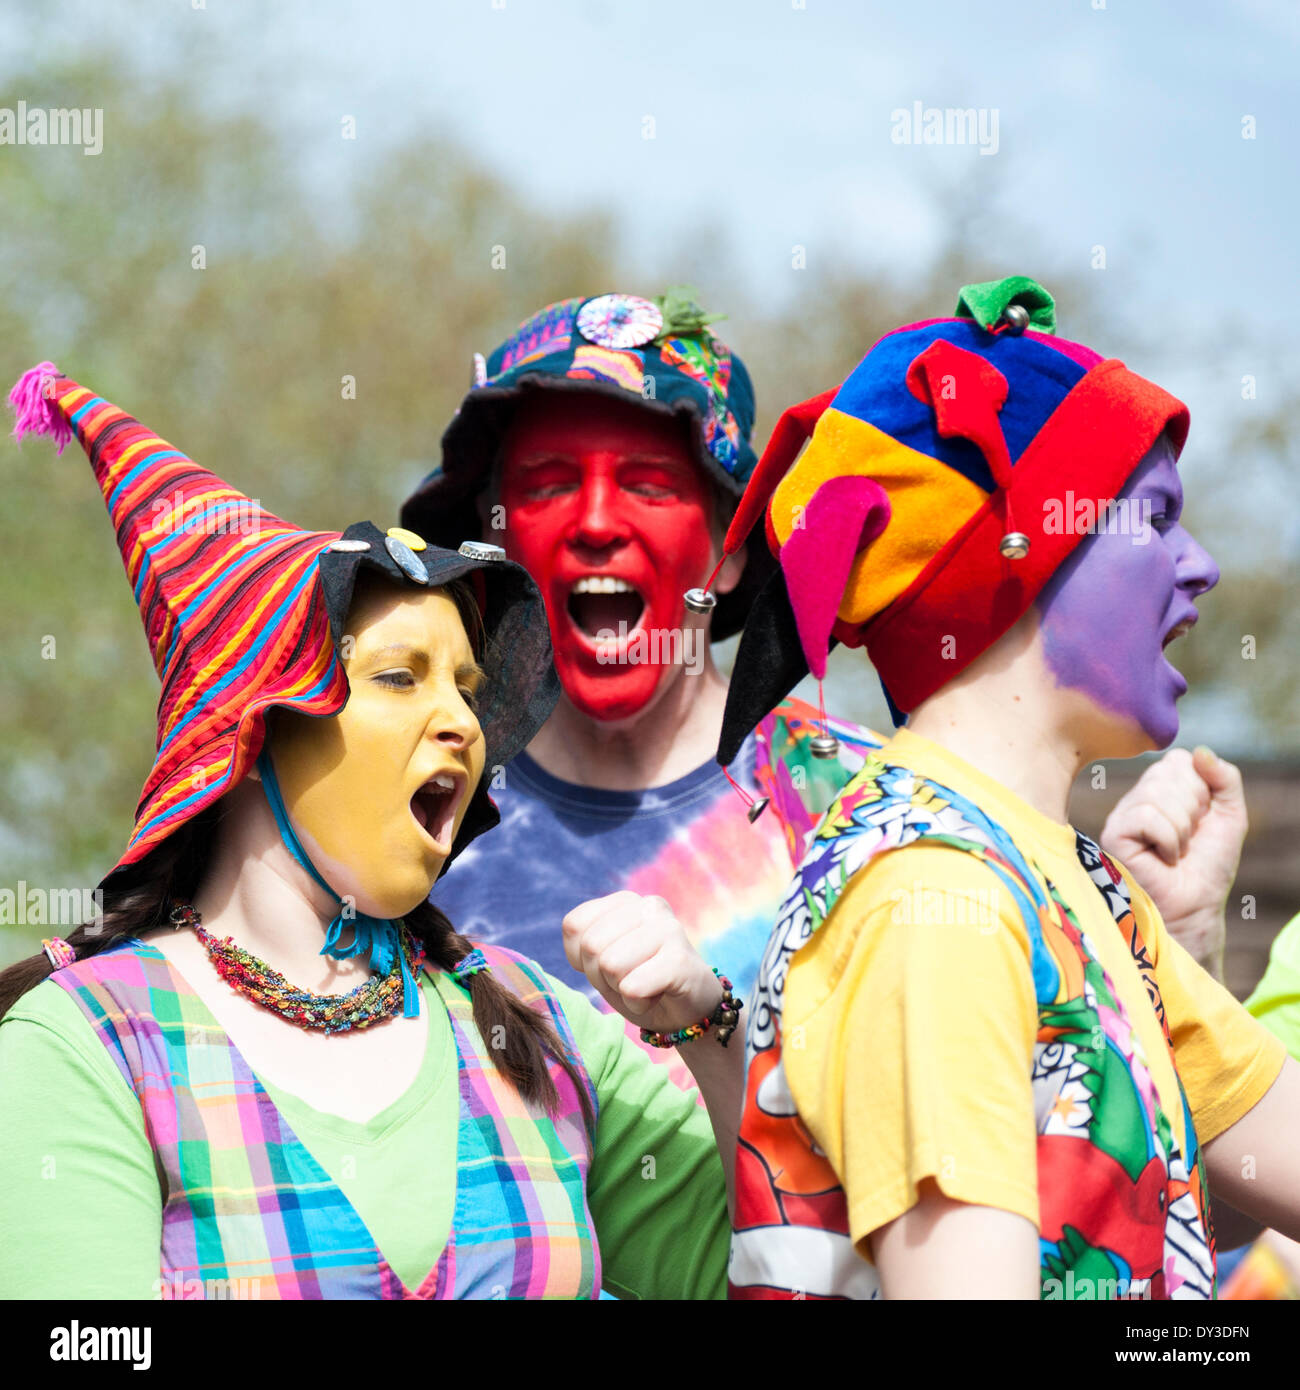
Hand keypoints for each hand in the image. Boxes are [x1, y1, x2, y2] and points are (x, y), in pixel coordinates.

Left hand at [562, 891, 723, 1036]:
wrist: (688, 1011)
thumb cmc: (641, 983)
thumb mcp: (602, 960)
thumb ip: (584, 943)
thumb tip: (584, 945)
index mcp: (626, 901)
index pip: (574, 925)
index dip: (583, 959)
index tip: (611, 966)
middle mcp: (649, 906)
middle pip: (591, 946)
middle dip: (602, 976)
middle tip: (631, 979)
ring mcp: (668, 929)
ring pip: (610, 965)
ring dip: (621, 989)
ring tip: (646, 985)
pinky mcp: (680, 959)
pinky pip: (632, 988)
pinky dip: (637, 1003)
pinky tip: (658, 995)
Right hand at [1099, 746, 1245, 971]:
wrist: (1195, 907)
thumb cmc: (1208, 866)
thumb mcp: (1230, 816)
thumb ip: (1224, 778)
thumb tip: (1200, 751)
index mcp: (1160, 788)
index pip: (1180, 760)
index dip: (1202, 791)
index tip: (1200, 822)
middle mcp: (1137, 797)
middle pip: (1169, 773)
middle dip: (1192, 810)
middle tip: (1187, 840)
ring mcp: (1122, 814)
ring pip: (1158, 795)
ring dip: (1182, 830)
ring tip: (1175, 852)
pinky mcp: (1114, 834)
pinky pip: (1147, 816)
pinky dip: (1168, 840)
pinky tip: (1163, 858)